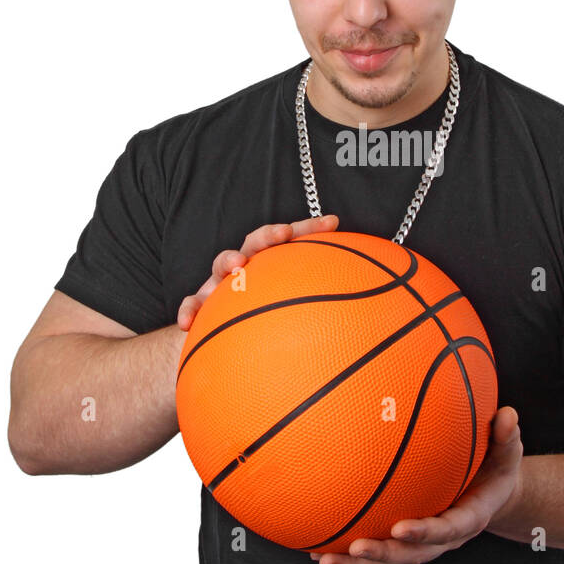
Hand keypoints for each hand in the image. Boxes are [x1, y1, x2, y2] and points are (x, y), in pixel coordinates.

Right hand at [177, 214, 338, 330]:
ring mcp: (222, 284)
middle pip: (257, 243)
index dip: (311, 229)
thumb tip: (375, 314)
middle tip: (282, 235)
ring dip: (227, 260)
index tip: (332, 222)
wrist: (226, 341)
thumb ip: (324, 303)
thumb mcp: (296, 311)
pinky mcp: (201, 305)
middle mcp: (248, 267)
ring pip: (221, 265)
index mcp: (272, 263)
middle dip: (268, 236)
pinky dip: (188, 310)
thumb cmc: (272, 323)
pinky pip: (192, 304)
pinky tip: (187, 323)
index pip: (294, 239)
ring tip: (235, 265)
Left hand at [312, 406, 523, 563]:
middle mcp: (444, 537)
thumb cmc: (496, 467)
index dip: (425, 533)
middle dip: (384, 554)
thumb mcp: (508, 451)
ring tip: (324, 558)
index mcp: (469, 518)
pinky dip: (349, 554)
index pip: (447, 530)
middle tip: (357, 547)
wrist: (492, 492)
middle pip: (413, 555)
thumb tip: (509, 413)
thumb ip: (507, 436)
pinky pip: (379, 551)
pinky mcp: (407, 541)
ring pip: (390, 560)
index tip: (401, 528)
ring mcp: (424, 543)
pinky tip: (317, 550)